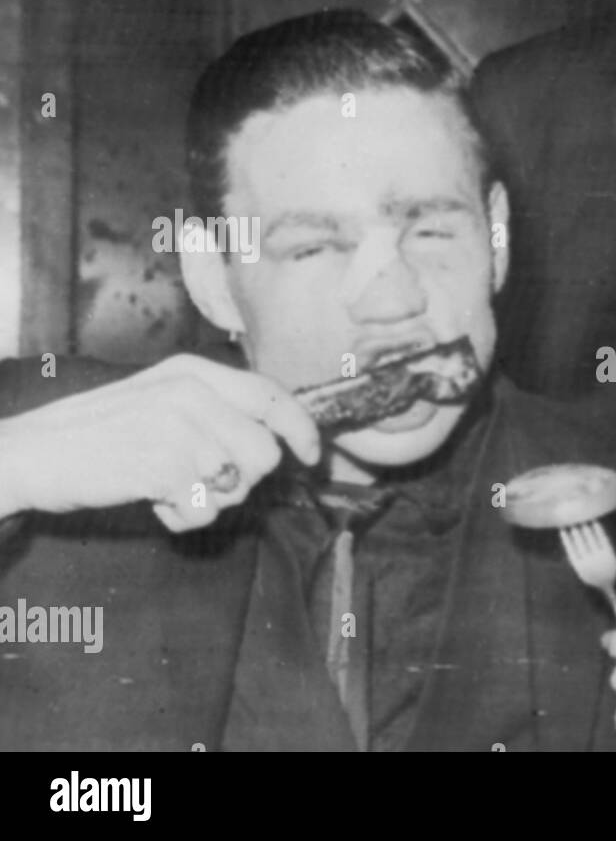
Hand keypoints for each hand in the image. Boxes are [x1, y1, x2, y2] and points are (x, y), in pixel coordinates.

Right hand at [0, 354, 319, 531]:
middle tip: (199, 480)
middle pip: (265, 454)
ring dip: (208, 501)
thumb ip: (214, 409)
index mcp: (194, 371)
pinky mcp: (163, 467)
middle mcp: (192, 393)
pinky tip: (151, 499)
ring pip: (238, 487)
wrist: (31, 451)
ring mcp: (179, 429)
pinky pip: (204, 511)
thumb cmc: (99, 432)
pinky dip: (181, 518)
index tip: (312, 455)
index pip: (271, 395)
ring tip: (167, 485)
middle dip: (243, 481)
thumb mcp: (160, 398)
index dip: (301, 429)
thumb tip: (276, 439)